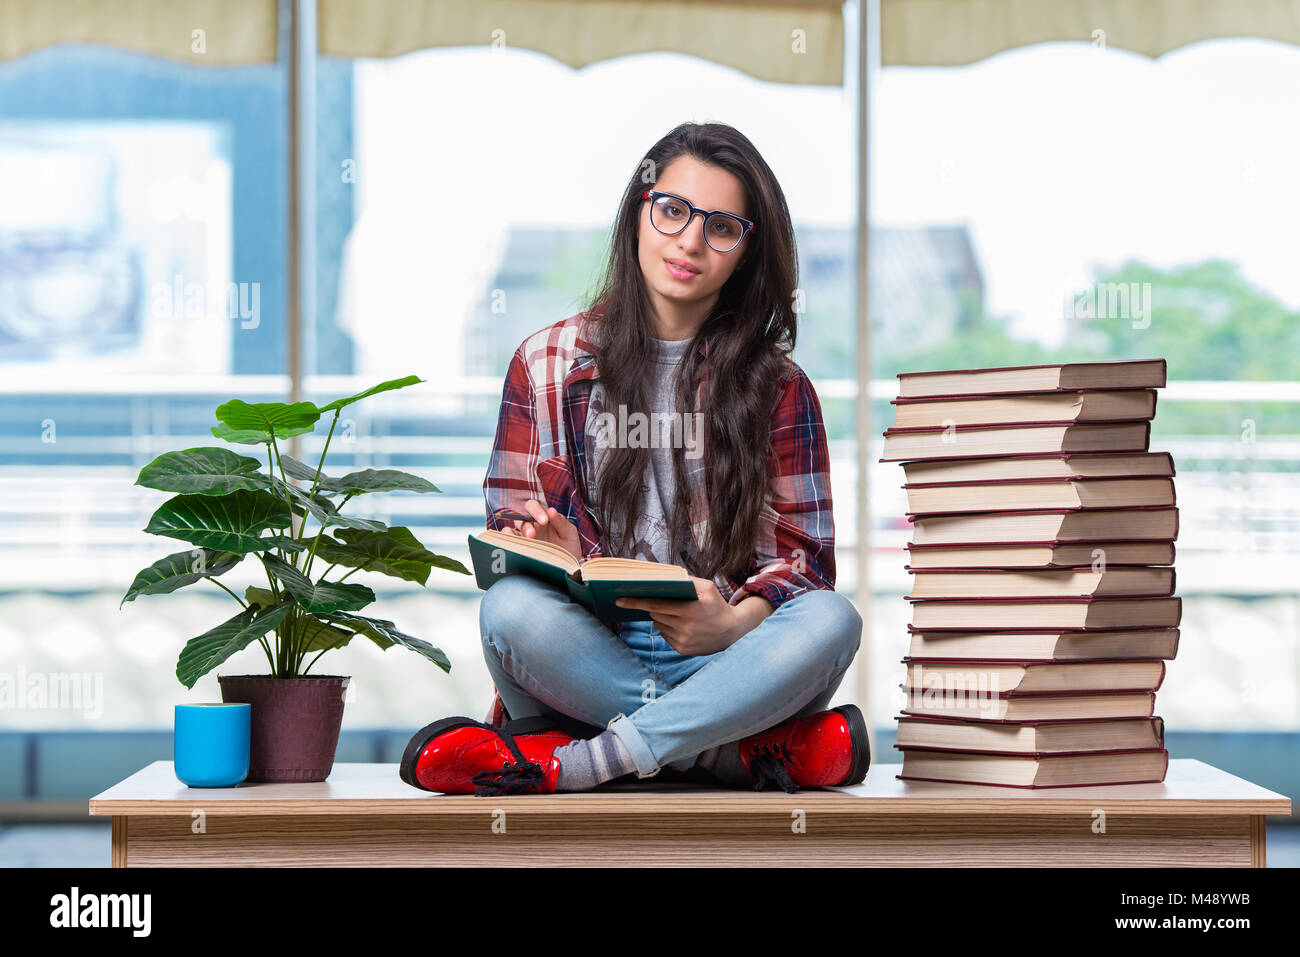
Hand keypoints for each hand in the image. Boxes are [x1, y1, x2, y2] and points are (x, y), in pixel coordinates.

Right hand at [498, 499, 581, 563]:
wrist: (568, 566)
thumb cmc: (569, 547)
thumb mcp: (569, 533)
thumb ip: (561, 522)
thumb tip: (551, 510)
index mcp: (543, 516)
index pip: (534, 506)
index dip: (536, 511)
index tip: (544, 521)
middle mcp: (531, 525)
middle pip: (520, 517)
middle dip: (526, 525)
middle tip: (532, 535)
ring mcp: (523, 537)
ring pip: (511, 529)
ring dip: (513, 534)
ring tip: (522, 543)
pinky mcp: (518, 548)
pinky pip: (507, 542)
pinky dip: (506, 542)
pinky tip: (512, 547)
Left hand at [616, 578, 772, 655]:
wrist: (732, 632)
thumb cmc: (717, 605)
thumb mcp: (707, 587)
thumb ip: (687, 581)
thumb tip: (665, 577)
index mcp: (690, 609)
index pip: (656, 605)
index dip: (636, 602)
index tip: (619, 599)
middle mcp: (685, 627)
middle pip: (655, 615)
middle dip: (649, 607)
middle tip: (642, 601)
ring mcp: (683, 640)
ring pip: (659, 625)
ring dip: (660, 618)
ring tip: (675, 613)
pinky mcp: (682, 649)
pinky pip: (665, 635)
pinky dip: (667, 628)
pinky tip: (679, 624)